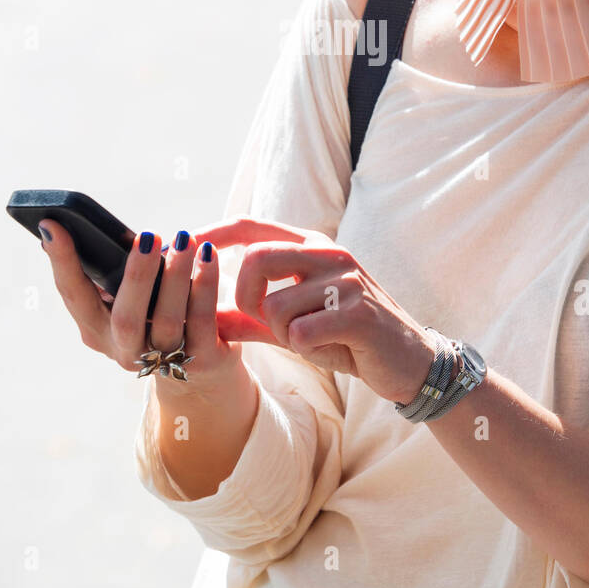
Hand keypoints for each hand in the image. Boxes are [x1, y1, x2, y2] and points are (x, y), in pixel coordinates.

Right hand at [38, 222, 245, 389]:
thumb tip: (96, 228)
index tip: (52, 223)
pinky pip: (200, 321)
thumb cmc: (156, 316)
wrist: (200, 372)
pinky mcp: (201, 360)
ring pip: (165, 320)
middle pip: (124, 317)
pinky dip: (205, 286)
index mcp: (97, 328)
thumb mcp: (129, 299)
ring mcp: (161, 360)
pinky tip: (208, 258)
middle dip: (136, 275)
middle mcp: (123, 349)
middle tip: (148, 235)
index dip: (61, 261)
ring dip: (176, 276)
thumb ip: (115, 273)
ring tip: (186, 240)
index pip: (73, 294)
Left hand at [196, 216, 436, 404]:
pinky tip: (331, 348)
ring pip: (276, 306)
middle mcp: (327, 252)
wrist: (407, 361)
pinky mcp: (358, 312)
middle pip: (255, 258)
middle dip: (245, 297)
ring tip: (313, 338)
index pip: (250, 226)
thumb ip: (249, 318)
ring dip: (285, 335)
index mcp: (309, 246)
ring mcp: (346, 279)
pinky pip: (302, 333)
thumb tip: (200, 317)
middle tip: (263, 320)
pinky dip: (306, 349)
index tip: (181, 245)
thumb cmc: (346, 337)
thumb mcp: (293, 323)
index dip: (212, 234)